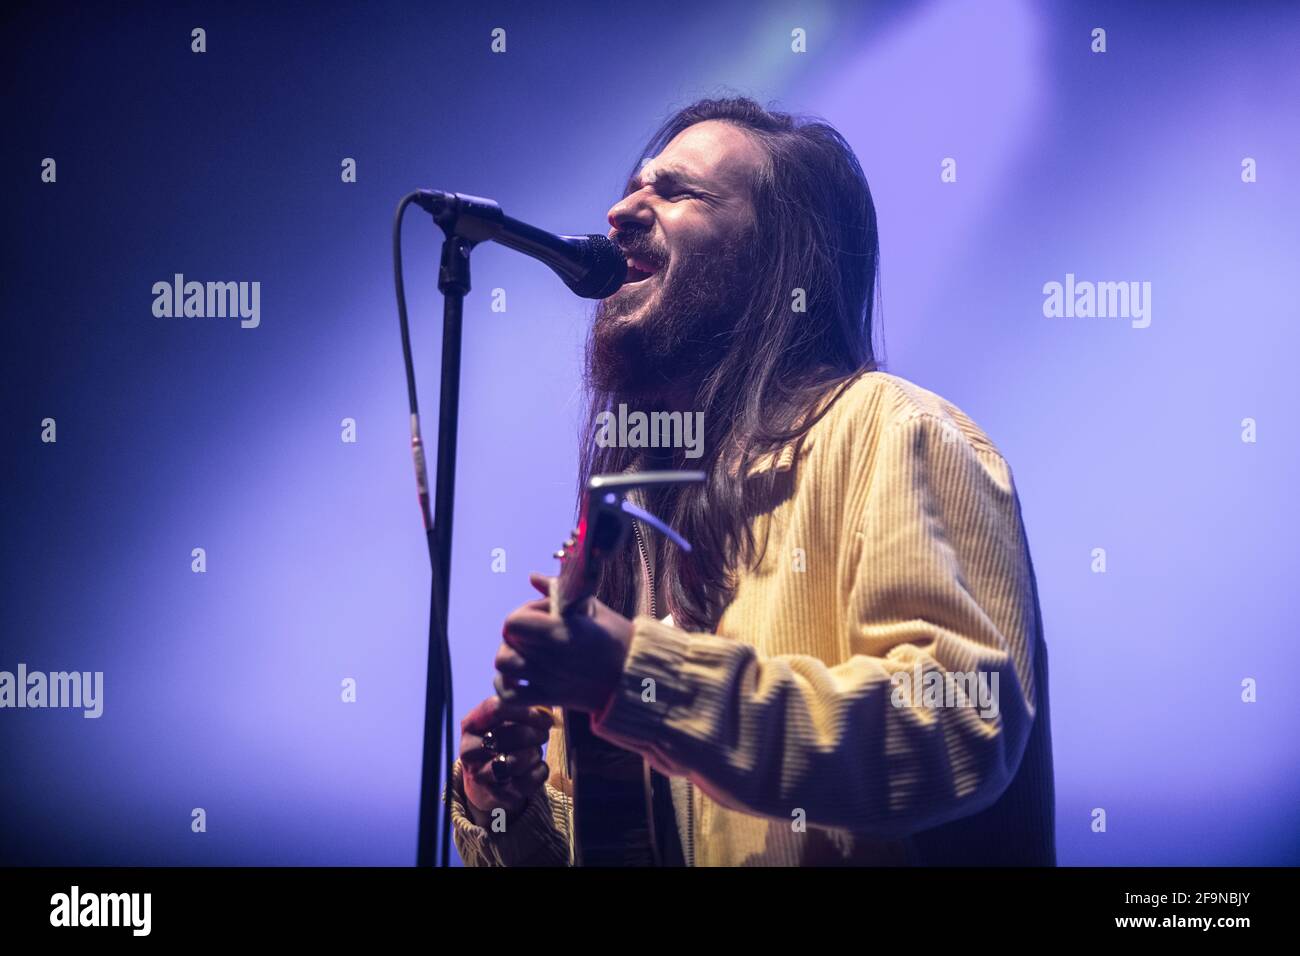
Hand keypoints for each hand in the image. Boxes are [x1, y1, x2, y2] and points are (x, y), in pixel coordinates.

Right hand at [458, 694, 554, 827]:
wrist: (483, 783)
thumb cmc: (498, 743)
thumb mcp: (501, 723)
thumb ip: (523, 710)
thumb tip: (547, 708)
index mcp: (470, 725)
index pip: (497, 708)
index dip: (527, 711)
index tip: (543, 716)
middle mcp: (469, 750)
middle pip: (513, 735)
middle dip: (536, 733)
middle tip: (542, 734)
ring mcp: (481, 775)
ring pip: (519, 761)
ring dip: (535, 753)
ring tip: (534, 751)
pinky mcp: (497, 795)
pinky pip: (531, 780)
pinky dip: (540, 770)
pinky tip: (535, 767)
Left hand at [493, 572, 634, 713]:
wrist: (635, 675)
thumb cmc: (617, 637)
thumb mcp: (591, 607)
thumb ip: (557, 591)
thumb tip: (533, 577)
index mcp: (560, 631)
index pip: (514, 622)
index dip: (523, 613)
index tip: (543, 614)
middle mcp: (550, 657)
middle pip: (508, 638)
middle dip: (519, 630)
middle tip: (538, 631)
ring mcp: (547, 679)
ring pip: (503, 665)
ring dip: (510, 655)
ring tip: (526, 652)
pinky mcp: (550, 697)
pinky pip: (509, 696)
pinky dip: (505, 686)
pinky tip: (517, 676)